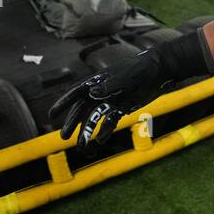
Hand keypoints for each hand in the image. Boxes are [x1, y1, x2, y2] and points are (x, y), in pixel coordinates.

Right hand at [49, 51, 172, 148]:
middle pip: (83, 109)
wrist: (161, 71)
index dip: (64, 102)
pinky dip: (105, 130)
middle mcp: (102, 92)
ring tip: (82, 145)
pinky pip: (110, 121)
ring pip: (95, 118)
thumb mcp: (127, 76)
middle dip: (73, 122)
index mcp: (100, 81)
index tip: (52, 114)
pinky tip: (100, 140)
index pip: (77, 92)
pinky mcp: (122, 108)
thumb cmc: (142, 68)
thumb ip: (111, 85)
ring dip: (88, 131)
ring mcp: (112, 101)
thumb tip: (93, 94)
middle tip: (64, 137)